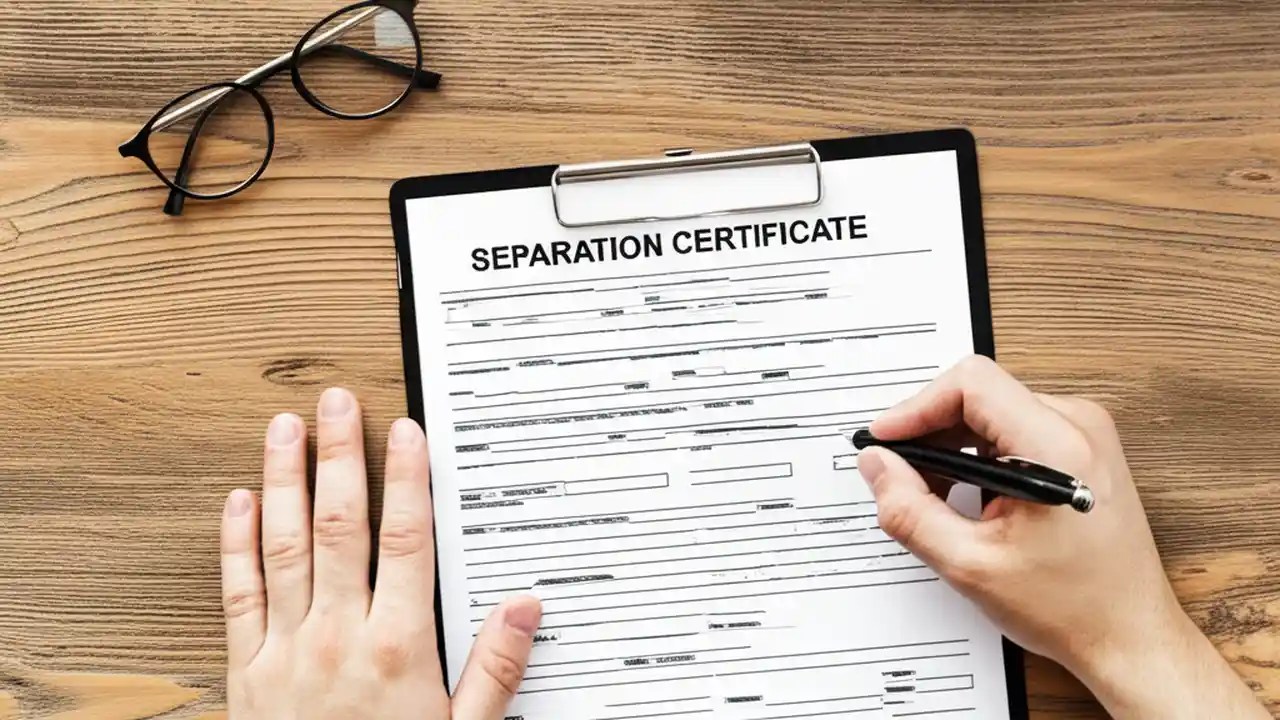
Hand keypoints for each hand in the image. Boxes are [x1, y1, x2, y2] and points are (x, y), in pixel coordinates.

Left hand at [219, 387, 542, 719]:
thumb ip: (495, 671)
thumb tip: (525, 609)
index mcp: (396, 648)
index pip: (404, 542)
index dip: (405, 480)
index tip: (405, 434)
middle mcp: (337, 637)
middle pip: (338, 527)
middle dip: (339, 457)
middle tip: (336, 405)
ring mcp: (286, 650)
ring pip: (282, 546)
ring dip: (281, 481)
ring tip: (283, 430)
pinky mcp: (248, 671)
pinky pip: (238, 594)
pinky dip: (236, 544)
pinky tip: (237, 502)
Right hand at [859, 356, 1267, 719]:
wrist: (1130, 636)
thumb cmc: (1073, 607)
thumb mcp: (970, 565)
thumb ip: (909, 511)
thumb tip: (877, 466)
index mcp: (1059, 447)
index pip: (971, 384)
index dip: (917, 407)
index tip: (887, 438)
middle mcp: (1079, 428)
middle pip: (979, 395)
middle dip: (930, 431)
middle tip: (900, 473)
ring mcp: (1085, 436)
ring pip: (994, 412)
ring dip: (954, 446)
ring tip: (935, 494)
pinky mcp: (1082, 451)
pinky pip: (1015, 430)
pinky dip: (981, 456)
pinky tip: (968, 498)